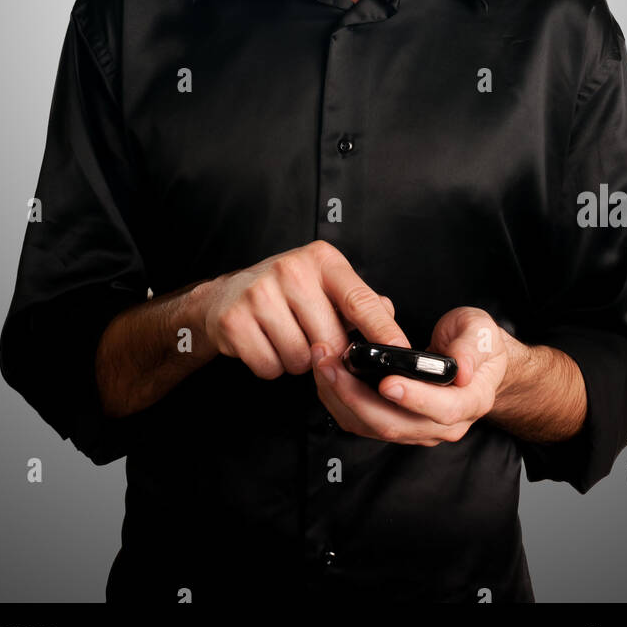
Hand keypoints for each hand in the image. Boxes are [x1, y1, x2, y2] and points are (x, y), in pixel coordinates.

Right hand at [200, 239, 408, 377]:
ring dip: (296, 361)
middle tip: (312, 337)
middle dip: (327, 353)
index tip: (400, 353)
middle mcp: (291, 270)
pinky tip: (265, 343)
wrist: (226, 295)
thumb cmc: (285, 291)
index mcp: (322, 259)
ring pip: (300, 359)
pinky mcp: (234, 319)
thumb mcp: (325, 283)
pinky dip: (271, 366)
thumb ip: (360, 301)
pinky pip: (269, 367)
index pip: (361, 300)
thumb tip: (389, 317)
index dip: (383, 331)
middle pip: (331, 340)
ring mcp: (260, 293)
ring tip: (285, 336)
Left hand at [311, 306, 508, 445]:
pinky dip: (341, 401)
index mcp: (470, 402)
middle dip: (357, 396)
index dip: (414, 398)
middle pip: (396, 425)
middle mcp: (443, 424)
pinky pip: (363, 423)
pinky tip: (328, 375)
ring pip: (373, 427)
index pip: (442, 409)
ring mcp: (418, 429)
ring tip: (323, 364)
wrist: (472, 361)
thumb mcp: (481, 332)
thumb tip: (462, 368)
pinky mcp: (396, 424)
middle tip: (332, 365)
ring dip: (342, 398)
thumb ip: (471, 347)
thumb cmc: (477, 344)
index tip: (386, 381)